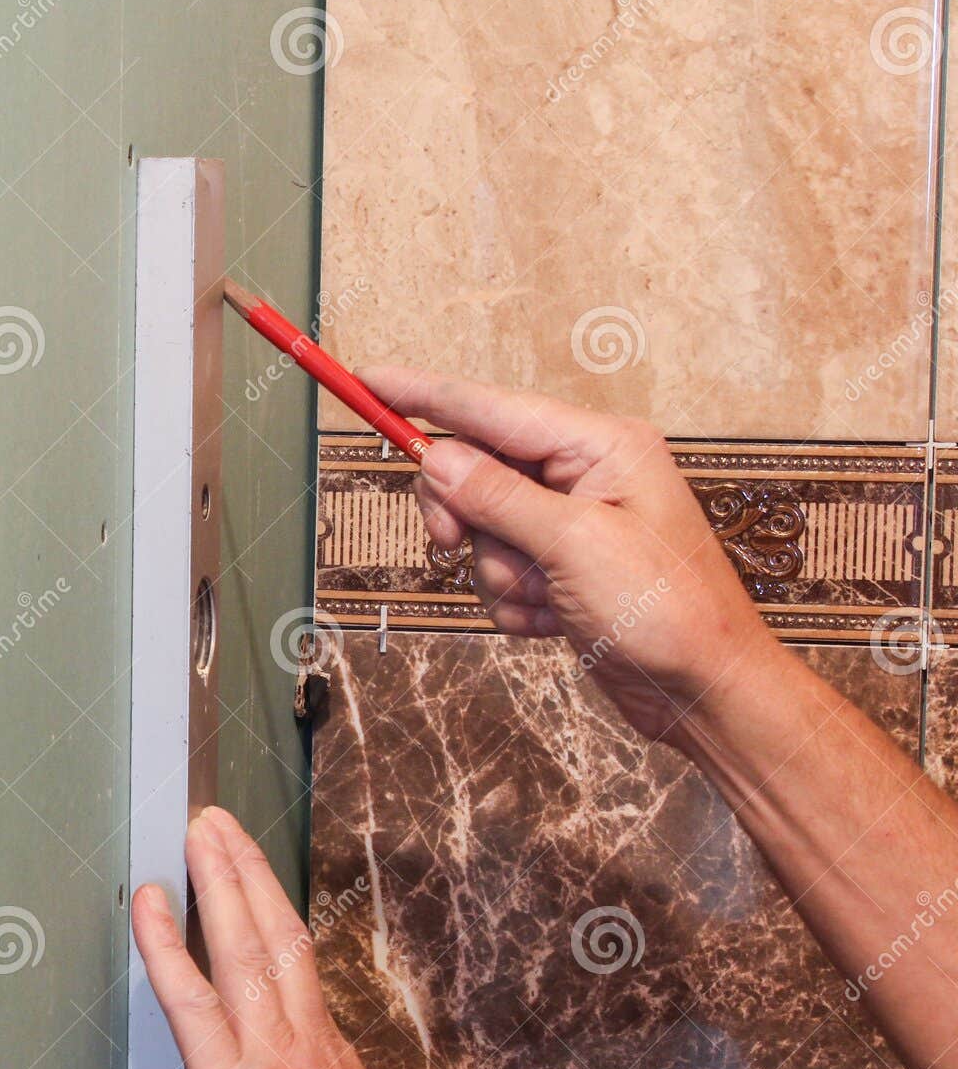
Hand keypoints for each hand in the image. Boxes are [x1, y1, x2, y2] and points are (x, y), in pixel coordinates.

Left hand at [130, 807, 425, 1068]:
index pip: (298, 989)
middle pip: (279, 940)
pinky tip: (151, 901)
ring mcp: (272, 1056)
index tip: (260, 901)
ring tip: (202, 828)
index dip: (276, 935)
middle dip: (250, 878)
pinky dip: (167, 942)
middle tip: (224, 828)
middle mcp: (309, 1050)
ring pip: (245, 946)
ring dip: (223, 879)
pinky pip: (191, 994)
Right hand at [358, 369, 780, 742]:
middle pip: (476, 470)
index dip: (424, 395)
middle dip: (463, 516)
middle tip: (451, 542)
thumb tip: (438, 458)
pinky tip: (554, 621)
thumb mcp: (574, 545)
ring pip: (483, 532)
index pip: (491, 408)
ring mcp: (572, 526)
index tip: (368, 379)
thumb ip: (498, 497)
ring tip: (545, 599)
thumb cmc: (667, 611)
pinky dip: (514, 603)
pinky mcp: (562, 570)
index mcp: (601, 447)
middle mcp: (586, 476)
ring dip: (498, 574)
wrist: (701, 688)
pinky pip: (500, 574)